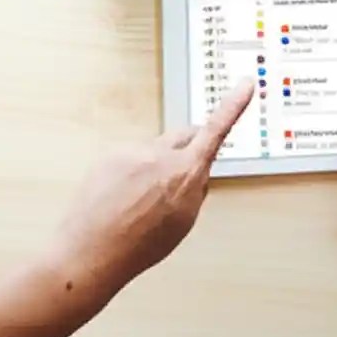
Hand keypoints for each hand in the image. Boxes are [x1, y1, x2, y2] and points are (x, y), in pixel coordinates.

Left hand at [51, 79, 253, 288]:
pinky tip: (123, 197)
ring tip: (140, 201)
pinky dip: (131, 172)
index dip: (234, 105)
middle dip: (189, 149)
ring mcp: (133, 152)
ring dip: (155, 167)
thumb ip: (196, 187)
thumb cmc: (138, 245)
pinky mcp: (111, 154)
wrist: (91, 251)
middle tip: (182, 172)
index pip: (217, 129)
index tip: (245, 85)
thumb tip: (198, 173)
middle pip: (185, 137)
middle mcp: (160, 155)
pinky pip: (130, 157)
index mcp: (186, 172)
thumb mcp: (185, 221)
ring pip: (155, 151)